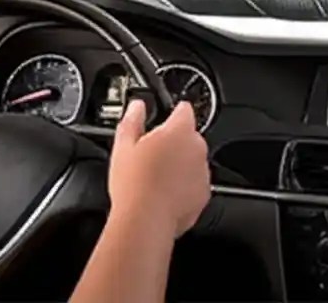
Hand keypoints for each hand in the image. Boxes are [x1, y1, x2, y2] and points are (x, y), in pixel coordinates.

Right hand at [109, 100, 209, 237]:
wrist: (145, 221)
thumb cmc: (134, 185)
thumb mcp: (123, 146)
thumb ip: (132, 119)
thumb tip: (137, 106)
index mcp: (179, 131)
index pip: (184, 109)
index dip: (173, 111)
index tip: (165, 117)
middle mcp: (197, 148)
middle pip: (188, 136)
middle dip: (174, 142)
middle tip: (151, 154)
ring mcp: (203, 172)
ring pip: (192, 160)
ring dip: (180, 164)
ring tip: (155, 177)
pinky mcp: (204, 193)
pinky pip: (195, 182)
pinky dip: (184, 185)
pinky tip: (164, 193)